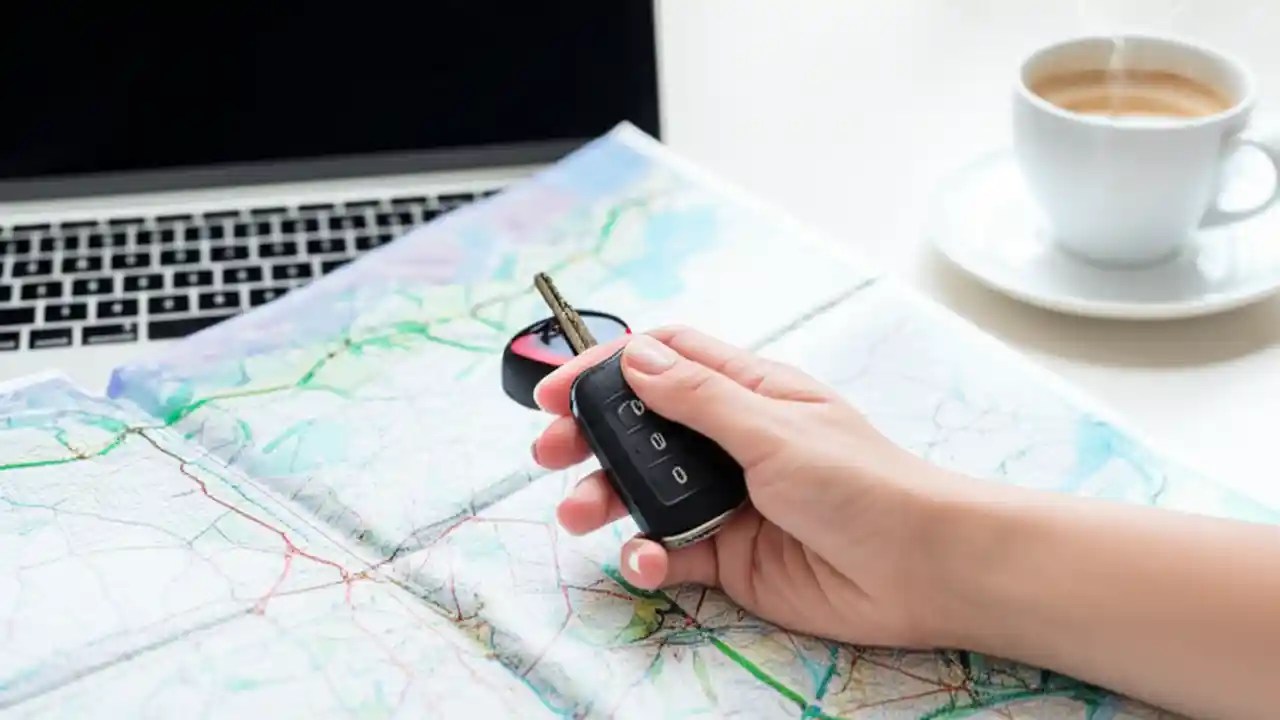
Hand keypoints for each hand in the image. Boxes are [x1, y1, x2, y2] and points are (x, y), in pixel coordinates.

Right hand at [530, 326, 966, 648]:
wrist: (920, 571)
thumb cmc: (863, 483)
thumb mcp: (775, 429)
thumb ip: (699, 398)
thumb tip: (633, 356)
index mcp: (748, 393)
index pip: (665, 361)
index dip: (607, 366)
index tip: (556, 388)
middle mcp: (730, 441)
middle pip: (640, 428)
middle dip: (589, 436)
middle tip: (548, 452)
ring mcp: (726, 500)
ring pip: (645, 492)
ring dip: (605, 499)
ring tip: (579, 514)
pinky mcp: (728, 557)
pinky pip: (671, 553)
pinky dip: (648, 558)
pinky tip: (645, 561)